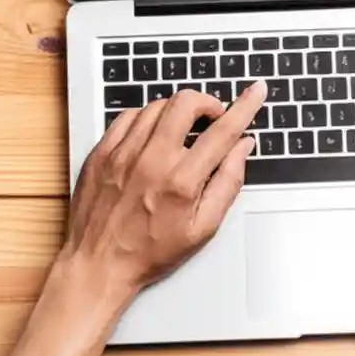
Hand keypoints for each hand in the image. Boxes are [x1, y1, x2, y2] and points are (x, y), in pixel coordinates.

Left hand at [0, 82, 266, 355]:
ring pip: (157, 106)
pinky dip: (147, 118)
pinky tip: (152, 135)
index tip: (256, 91)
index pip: (222, 131)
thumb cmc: (150, 251)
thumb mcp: (203, 228)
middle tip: (211, 117)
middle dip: (206, 103)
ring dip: (176, 111)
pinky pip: (128, 116)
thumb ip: (228, 183)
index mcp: (181, 182)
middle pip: (185, 103)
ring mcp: (122, 153)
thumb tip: (243, 147)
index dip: (245, 106)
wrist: (98, 264)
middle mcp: (151, 161)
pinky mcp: (101, 152)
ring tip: (181, 131)